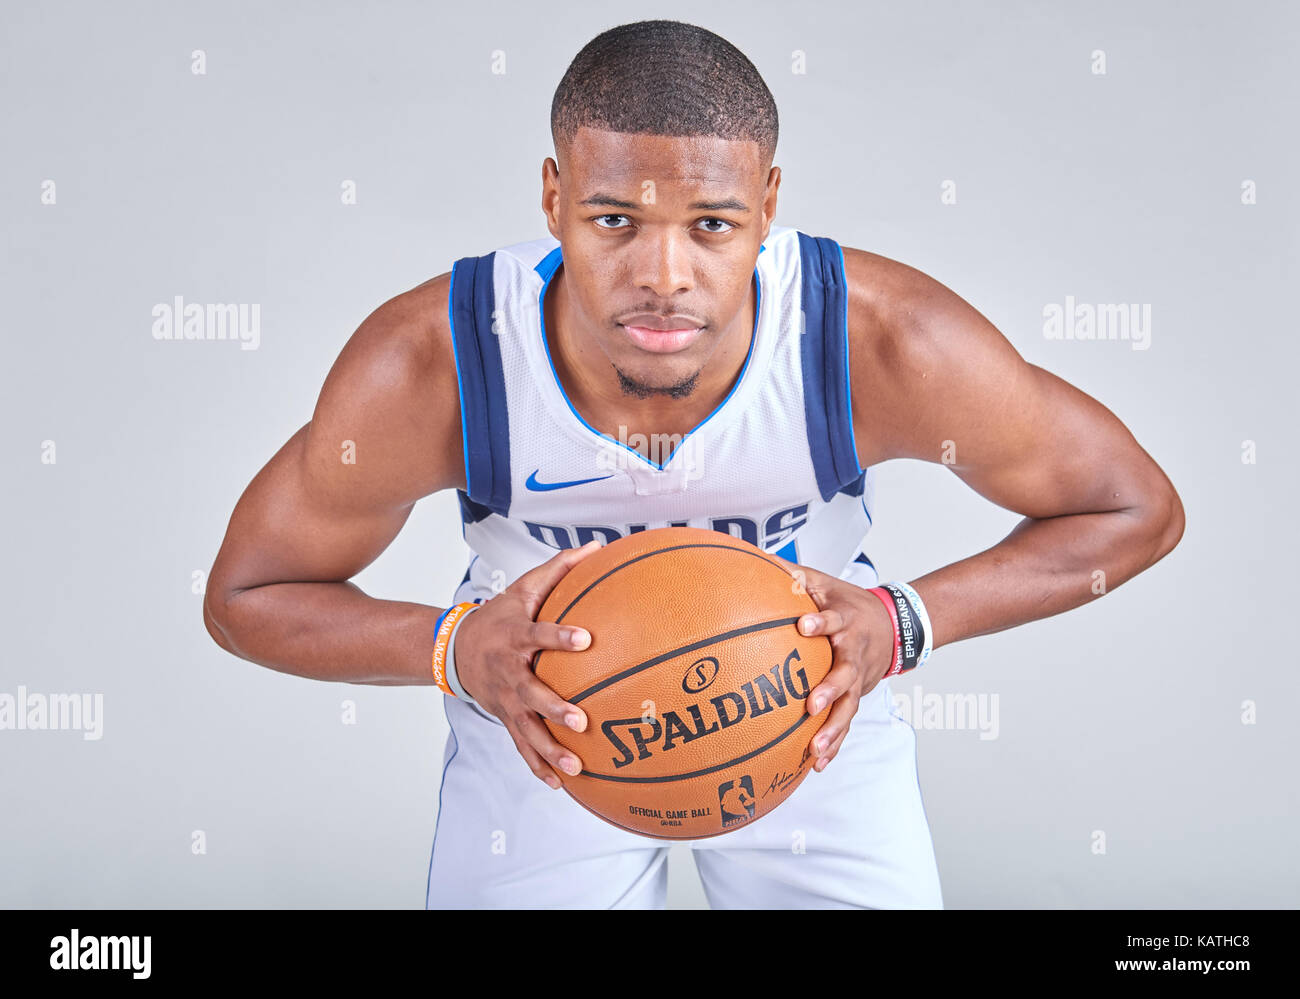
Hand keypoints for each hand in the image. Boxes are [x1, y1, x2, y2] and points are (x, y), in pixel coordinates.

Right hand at [452, 540, 602, 788]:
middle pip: (531, 693)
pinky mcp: (505, 718)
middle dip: (554, 708)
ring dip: (550, 749)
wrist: (453, 648)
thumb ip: (558, 569)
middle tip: (580, 720)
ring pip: (527, 729)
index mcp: (515, 637)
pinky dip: (538, 765)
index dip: (560, 637)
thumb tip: (596, 547)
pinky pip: (522, 746)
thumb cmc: (498, 616)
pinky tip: (561, 783)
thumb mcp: (522, 588)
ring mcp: (506, 700)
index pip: (539, 634)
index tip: (586, 639)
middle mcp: (509, 672)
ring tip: (576, 766)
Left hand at [771, 555, 895, 772]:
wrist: (894, 625)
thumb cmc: (848, 603)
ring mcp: (858, 679)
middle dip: (830, 689)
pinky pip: (845, 724)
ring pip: (848, 708)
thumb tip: (754, 560)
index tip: (803, 625)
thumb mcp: (825, 583)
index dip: (820, 622)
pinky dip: (834, 743)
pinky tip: (817, 764)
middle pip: (845, 673)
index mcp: (844, 621)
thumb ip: (794, 576)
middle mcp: (853, 653)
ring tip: (815, 749)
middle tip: (812, 703)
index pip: (832, 619)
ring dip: (833, 729)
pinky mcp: (857, 697)